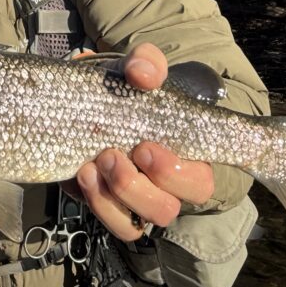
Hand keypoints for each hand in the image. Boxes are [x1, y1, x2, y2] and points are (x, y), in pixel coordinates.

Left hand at [74, 43, 214, 241]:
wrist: (91, 100)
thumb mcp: (139, 68)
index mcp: (186, 157)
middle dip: (138, 186)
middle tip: (117, 151)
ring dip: (116, 194)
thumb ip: (146, 62)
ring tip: (97, 161)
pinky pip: (112, 223)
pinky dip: (97, 203)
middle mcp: (165, 188)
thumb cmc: (128, 89)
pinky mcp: (110, 206)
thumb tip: (143, 74)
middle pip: (167, 209)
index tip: (146, 147)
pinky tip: (82, 173)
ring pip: (137, 224)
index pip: (202, 182)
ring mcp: (136, 201)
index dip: (179, 175)